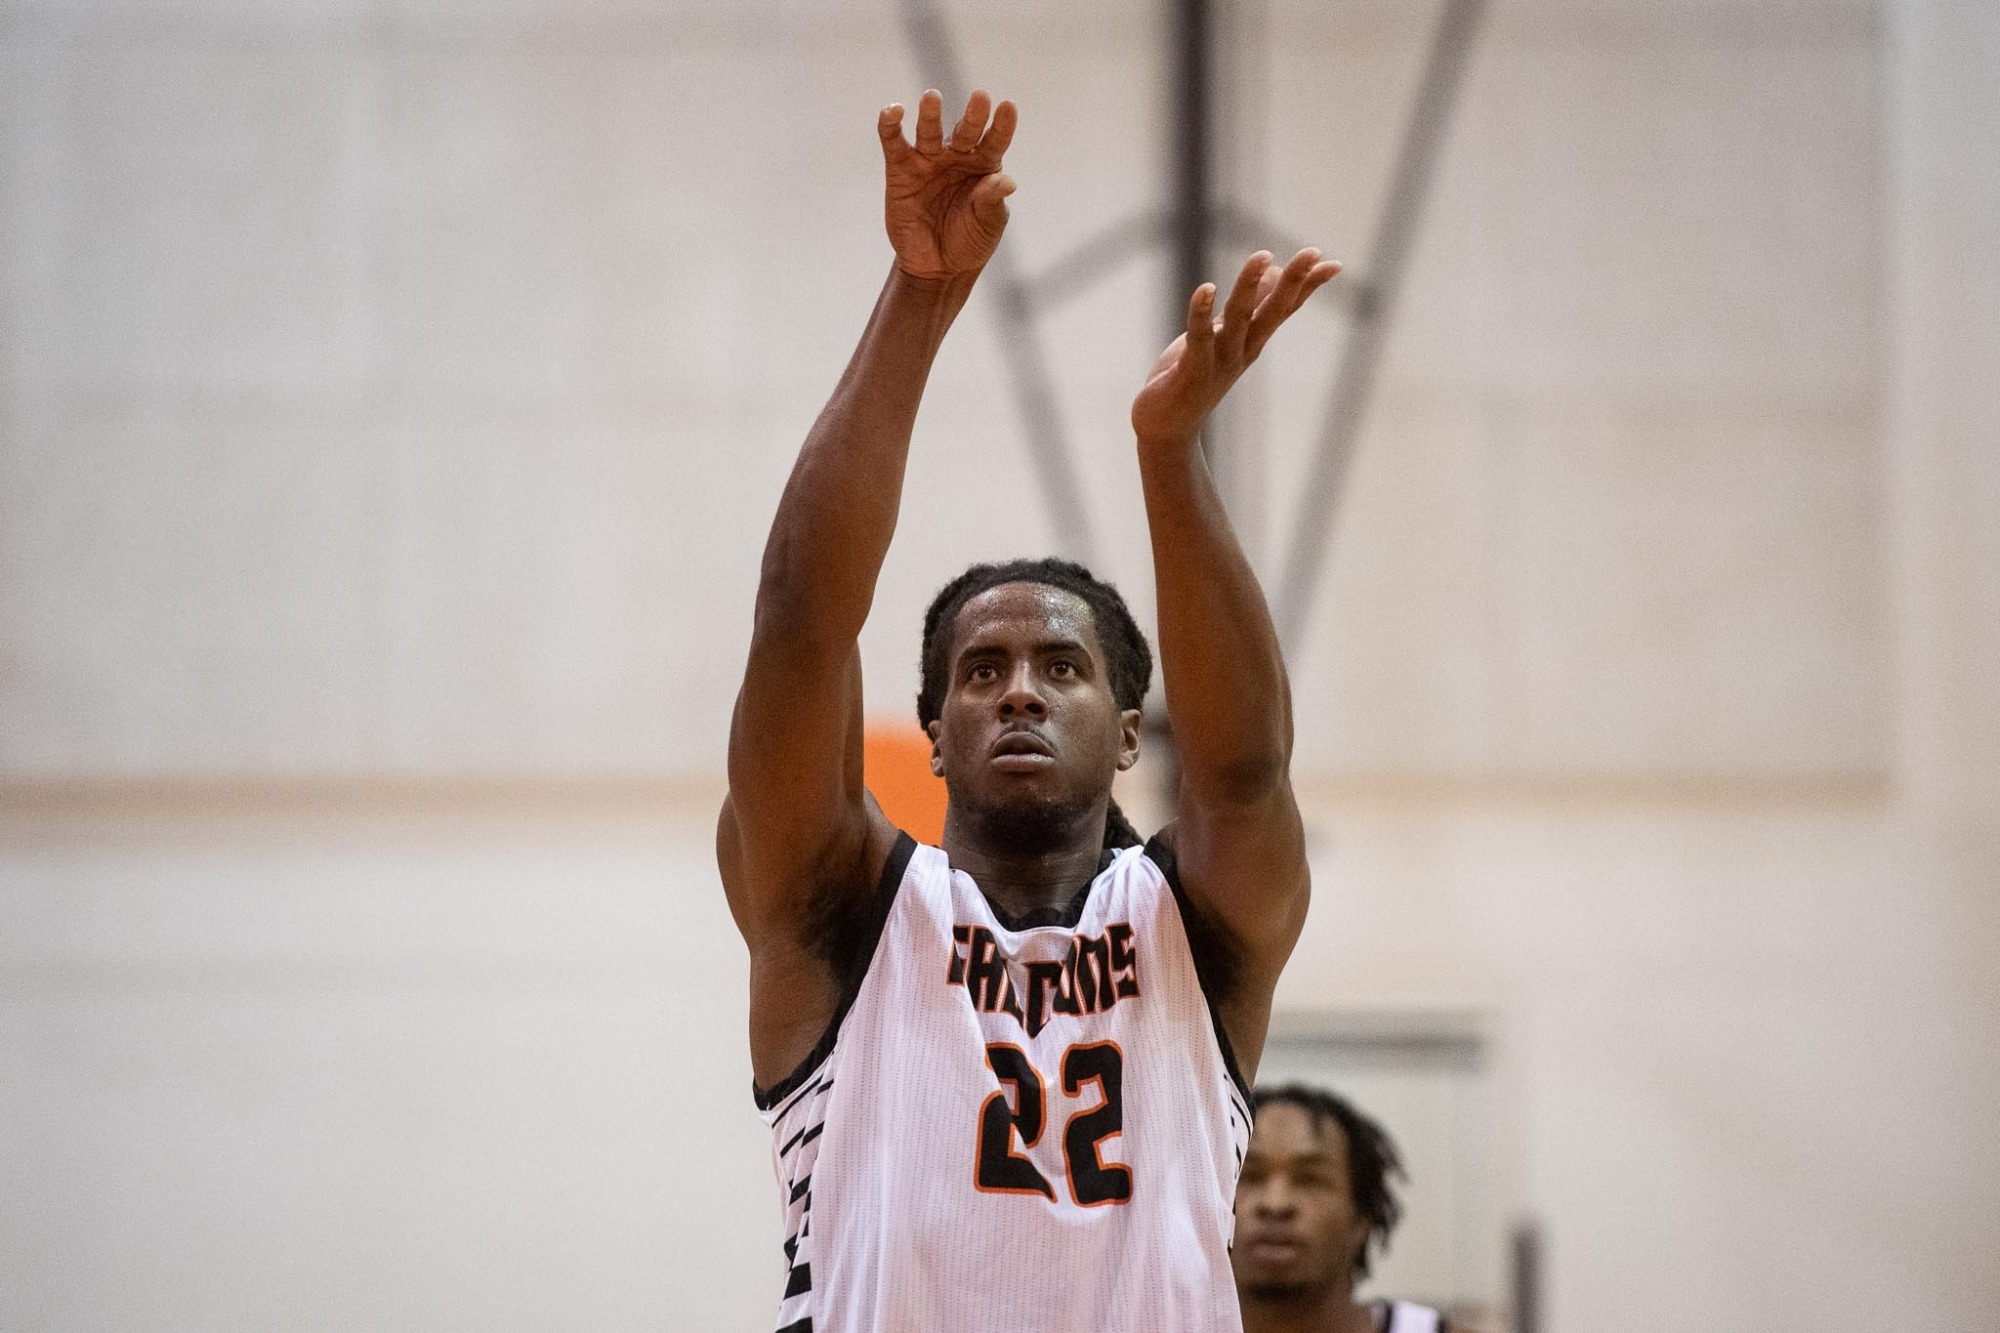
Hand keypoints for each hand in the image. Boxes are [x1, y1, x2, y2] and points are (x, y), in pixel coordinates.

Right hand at [878, 89, 1017, 280]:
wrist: (937, 268)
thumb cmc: (970, 241)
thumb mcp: (988, 224)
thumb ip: (993, 201)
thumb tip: (1006, 182)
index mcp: (985, 165)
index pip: (995, 140)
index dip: (1002, 125)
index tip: (1008, 107)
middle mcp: (957, 156)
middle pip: (965, 131)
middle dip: (973, 115)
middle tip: (980, 97)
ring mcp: (928, 160)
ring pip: (929, 131)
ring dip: (930, 114)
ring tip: (932, 97)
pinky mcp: (900, 169)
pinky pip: (893, 141)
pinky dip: (890, 124)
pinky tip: (893, 111)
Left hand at [1130, 248, 1340, 446]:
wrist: (1167, 429)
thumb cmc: (1193, 378)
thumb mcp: (1226, 338)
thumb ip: (1248, 309)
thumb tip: (1272, 273)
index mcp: (1252, 342)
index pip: (1285, 309)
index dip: (1308, 286)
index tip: (1334, 264)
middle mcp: (1242, 351)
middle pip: (1272, 311)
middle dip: (1293, 281)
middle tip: (1313, 252)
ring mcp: (1219, 361)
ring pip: (1238, 317)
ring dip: (1250, 286)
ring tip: (1263, 255)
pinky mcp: (1192, 369)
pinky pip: (1199, 337)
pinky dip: (1202, 312)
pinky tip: (1207, 288)